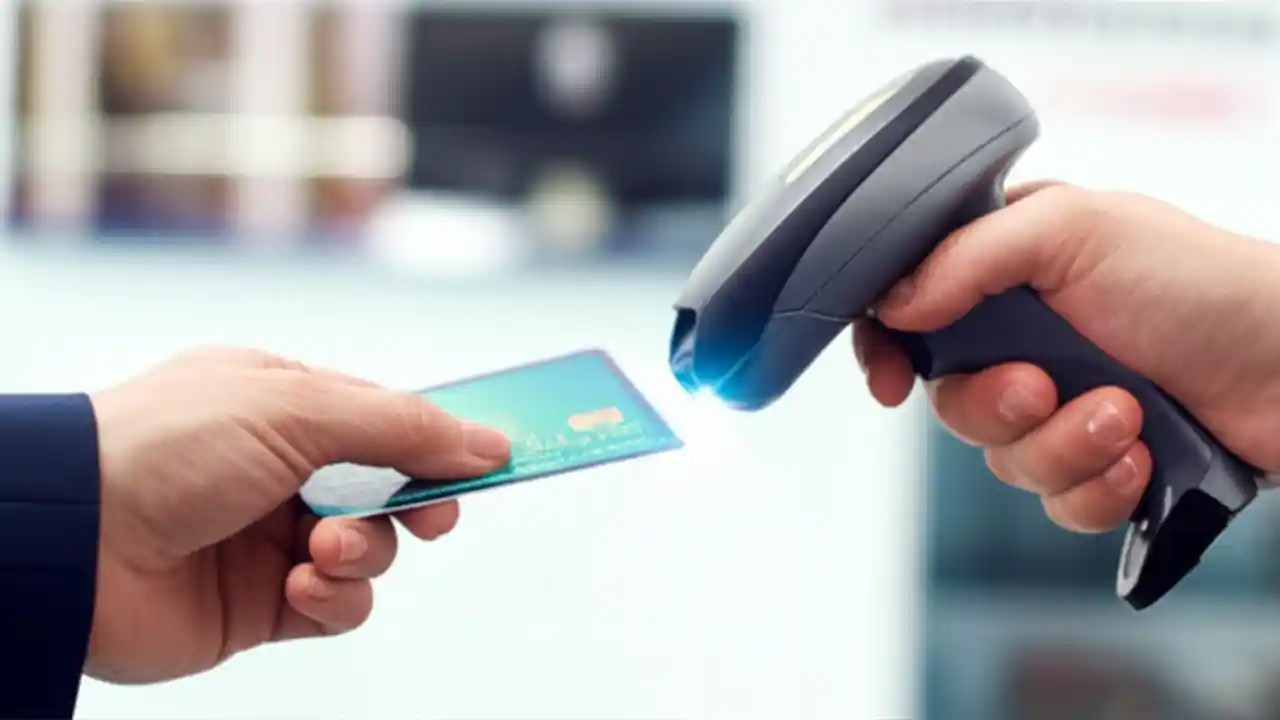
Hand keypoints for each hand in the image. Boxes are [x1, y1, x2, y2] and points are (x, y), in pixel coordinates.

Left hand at [86, 346, 511, 682]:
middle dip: (415, 502)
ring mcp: (271, 537)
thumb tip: (487, 441)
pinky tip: (301, 587)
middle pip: (387, 487)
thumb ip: (400, 427)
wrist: (69, 542)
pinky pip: (337, 606)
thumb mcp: (296, 408)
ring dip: (362, 551)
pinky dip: (334, 599)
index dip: (438, 440)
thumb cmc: (168, 446)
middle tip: (432, 515)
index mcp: (282, 403)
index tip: (491, 460)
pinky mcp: (261, 604)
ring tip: (321, 550)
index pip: (385, 418)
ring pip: (369, 550)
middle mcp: (280, 468)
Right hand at [855, 182, 1279, 532]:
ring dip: (1063, 447)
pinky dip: (1098, 486)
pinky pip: (1057, 501)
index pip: (908, 309)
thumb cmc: (1199, 283)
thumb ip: (966, 256)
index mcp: (1006, 270)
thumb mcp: (1073, 230)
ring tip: (1129, 418)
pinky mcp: (1103, 462)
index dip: (885, 349)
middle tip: (1047, 386)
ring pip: (1003, 460)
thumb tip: (890, 305)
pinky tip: (1144, 459)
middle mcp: (1027, 338)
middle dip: (997, 406)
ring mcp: (1065, 404)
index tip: (889, 381)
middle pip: (948, 399)